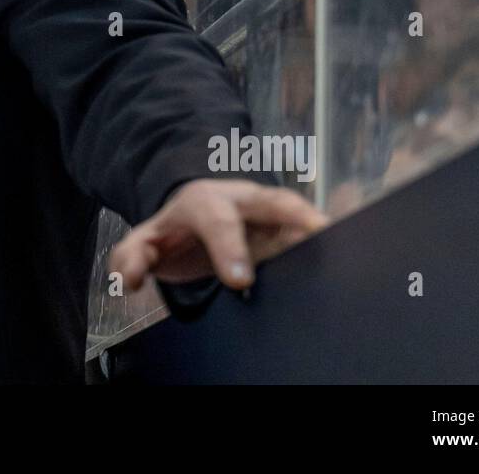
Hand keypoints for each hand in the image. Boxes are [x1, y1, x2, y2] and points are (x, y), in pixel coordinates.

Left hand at [110, 178, 325, 291]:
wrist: (193, 213)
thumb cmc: (174, 234)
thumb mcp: (144, 244)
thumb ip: (130, 259)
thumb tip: (131, 278)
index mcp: (202, 202)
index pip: (216, 220)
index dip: (229, 248)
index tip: (240, 280)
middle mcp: (240, 198)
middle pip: (268, 200)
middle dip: (291, 214)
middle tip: (315, 233)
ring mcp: (267, 208)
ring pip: (295, 206)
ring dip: (316, 219)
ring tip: (340, 237)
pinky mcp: (288, 223)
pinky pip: (310, 222)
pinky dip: (328, 231)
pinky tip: (347, 244)